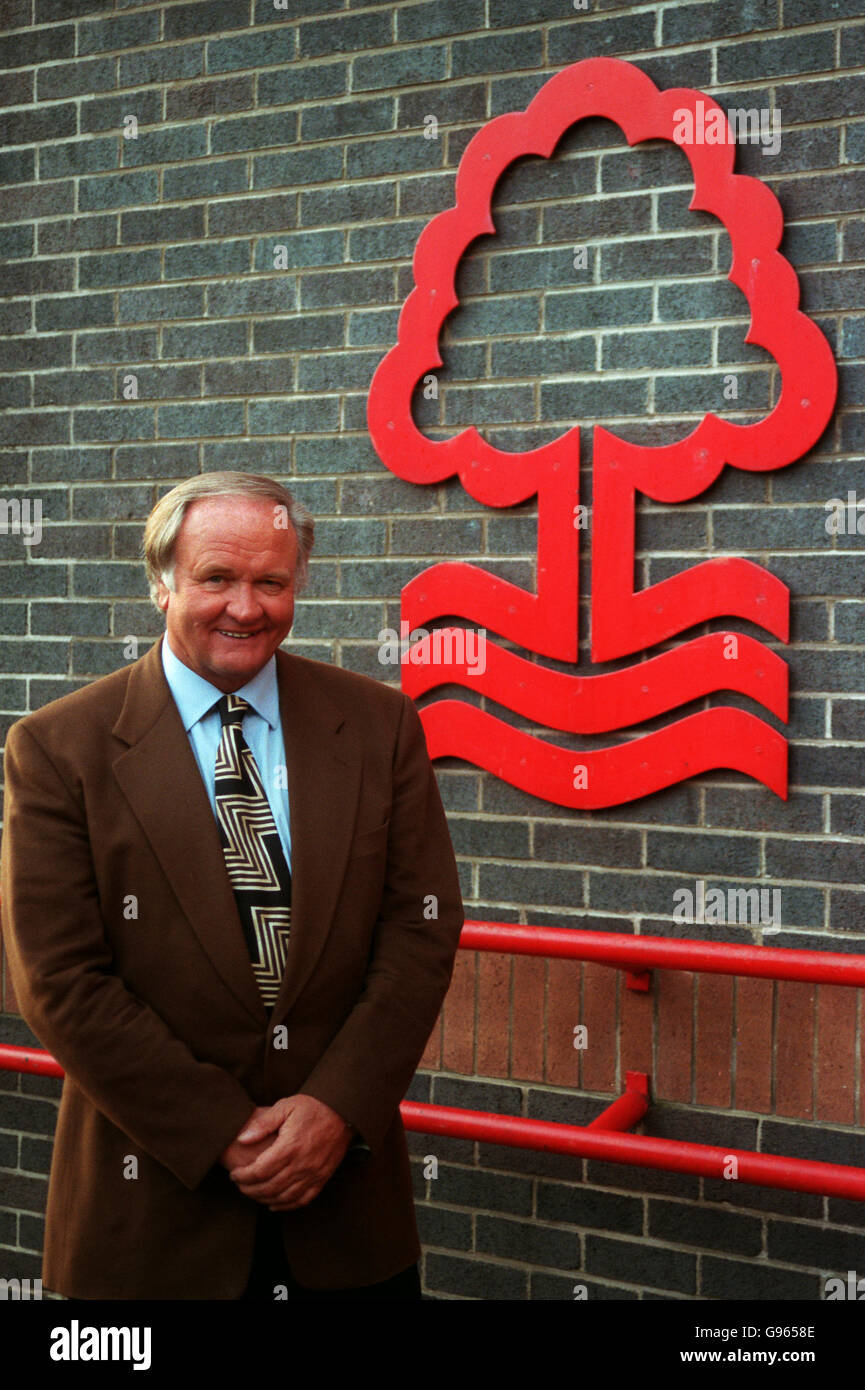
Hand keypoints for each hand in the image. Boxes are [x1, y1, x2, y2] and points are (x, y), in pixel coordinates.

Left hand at [226, 1094, 354, 1209]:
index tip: (234, 1175)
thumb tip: (242, 1139)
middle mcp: (302, 1164)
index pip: (260, 1171)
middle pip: (269, 1187)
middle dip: (249, 1190)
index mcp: (290, 1146)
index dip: (243, 1176)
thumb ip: (263, 1123)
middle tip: (239, 1185)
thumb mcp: (285, 1106)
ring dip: (264, 1199)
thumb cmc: (312, 1107)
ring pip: (283, 1197)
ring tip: (252, 1193)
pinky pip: (302, 1200)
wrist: (343, 1111)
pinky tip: (273, 1204)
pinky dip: (285, 1205)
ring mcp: (314, 1173)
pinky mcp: (322, 1178)